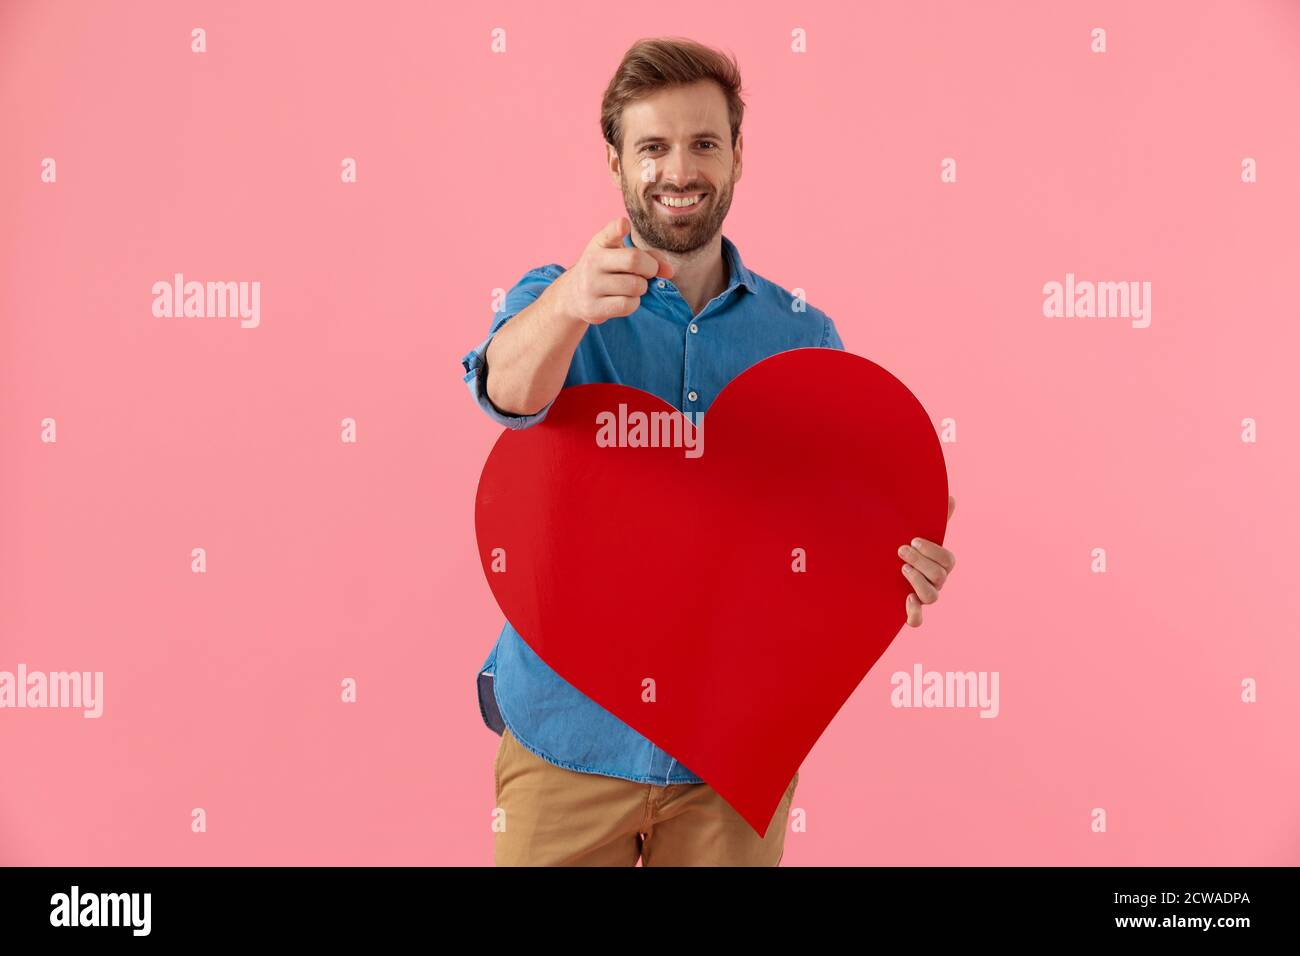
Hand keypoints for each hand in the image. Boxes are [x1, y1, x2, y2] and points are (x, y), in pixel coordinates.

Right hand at [554, 216, 673, 325]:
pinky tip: (626, 299)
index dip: (618, 228)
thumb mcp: (621, 255)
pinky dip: (634, 303)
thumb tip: (669, 271)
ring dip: (641, 288)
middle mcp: (592, 262)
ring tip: (633, 287)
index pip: (610, 232)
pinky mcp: (593, 308)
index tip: (624, 225)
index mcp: (600, 243)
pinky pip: (628, 305)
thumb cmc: (606, 270)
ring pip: (635, 286)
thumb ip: (648, 257)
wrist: (574, 295)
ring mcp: (591, 286)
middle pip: (634, 260)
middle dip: (650, 268)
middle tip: (648, 273)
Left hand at [898, 495, 956, 627]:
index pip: (948, 560)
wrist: (882, 564)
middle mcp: (935, 582)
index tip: (913, 539)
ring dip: (917, 582)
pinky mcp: (908, 609)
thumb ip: (936, 518)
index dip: (933, 551)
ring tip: (902, 569)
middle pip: (940, 577)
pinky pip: (917, 620)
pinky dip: (914, 614)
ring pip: (932, 597)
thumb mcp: (919, 531)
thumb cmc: (906, 546)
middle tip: (900, 550)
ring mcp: (923, 596)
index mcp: (940, 564)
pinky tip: (906, 599)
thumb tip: (950, 498)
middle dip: (921, 562)